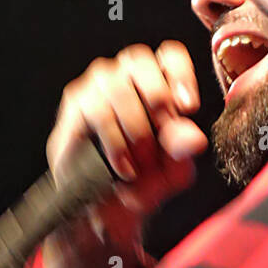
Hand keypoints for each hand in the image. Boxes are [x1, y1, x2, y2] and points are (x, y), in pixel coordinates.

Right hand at [43, 43, 208, 267]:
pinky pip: (97, 111)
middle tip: (164, 134)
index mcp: (153, 83)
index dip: (179, 73)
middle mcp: (123, 78)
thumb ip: (184, 150)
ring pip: (117, 86)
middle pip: (139, 60)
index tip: (188, 107)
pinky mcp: (74, 108)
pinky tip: (123, 167)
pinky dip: (115, 142)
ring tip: (142, 163)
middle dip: (156, 98)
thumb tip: (193, 137)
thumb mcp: (175, 170)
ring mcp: (95, 89)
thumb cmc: (144, 183)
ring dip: (136, 129)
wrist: (108, 212)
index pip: (168, 55)